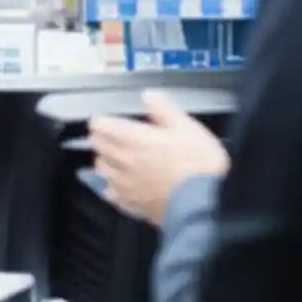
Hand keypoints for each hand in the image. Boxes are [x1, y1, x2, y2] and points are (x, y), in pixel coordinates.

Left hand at [88, 89, 229, 226]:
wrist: (203, 205)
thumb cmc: (198, 166)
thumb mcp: (187, 128)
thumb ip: (164, 110)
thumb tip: (149, 96)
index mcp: (134, 139)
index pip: (101, 126)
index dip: (102, 120)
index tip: (105, 118)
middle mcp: (124, 161)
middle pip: (98, 146)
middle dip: (100, 138)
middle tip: (108, 134)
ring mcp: (125, 185)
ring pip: (101, 170)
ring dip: (104, 161)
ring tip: (113, 157)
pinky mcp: (132, 205)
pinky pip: (111, 194)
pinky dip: (112, 187)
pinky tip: (121, 185)